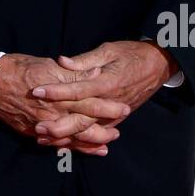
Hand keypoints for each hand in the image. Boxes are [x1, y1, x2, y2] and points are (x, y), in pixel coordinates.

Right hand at [0, 54, 131, 155]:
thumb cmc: (19, 67)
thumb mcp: (47, 65)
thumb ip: (72, 72)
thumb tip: (95, 73)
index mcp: (59, 94)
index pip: (90, 102)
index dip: (108, 107)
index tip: (125, 107)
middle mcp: (52, 113)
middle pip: (84, 126)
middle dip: (103, 130)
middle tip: (118, 133)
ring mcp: (42, 125)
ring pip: (71, 138)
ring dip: (90, 143)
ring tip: (106, 145)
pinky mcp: (31, 131)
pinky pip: (54, 143)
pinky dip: (69, 146)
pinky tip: (78, 148)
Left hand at [29, 40, 178, 149]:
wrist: (158, 65)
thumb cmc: (132, 54)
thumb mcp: (108, 51)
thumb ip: (84, 60)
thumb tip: (61, 62)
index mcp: (107, 82)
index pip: (77, 90)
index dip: (56, 91)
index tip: (37, 91)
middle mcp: (110, 102)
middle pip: (81, 118)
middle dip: (58, 124)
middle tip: (36, 125)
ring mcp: (115, 114)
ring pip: (87, 131)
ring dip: (65, 136)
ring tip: (43, 138)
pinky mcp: (117, 119)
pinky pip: (97, 134)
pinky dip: (80, 142)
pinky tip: (64, 145)